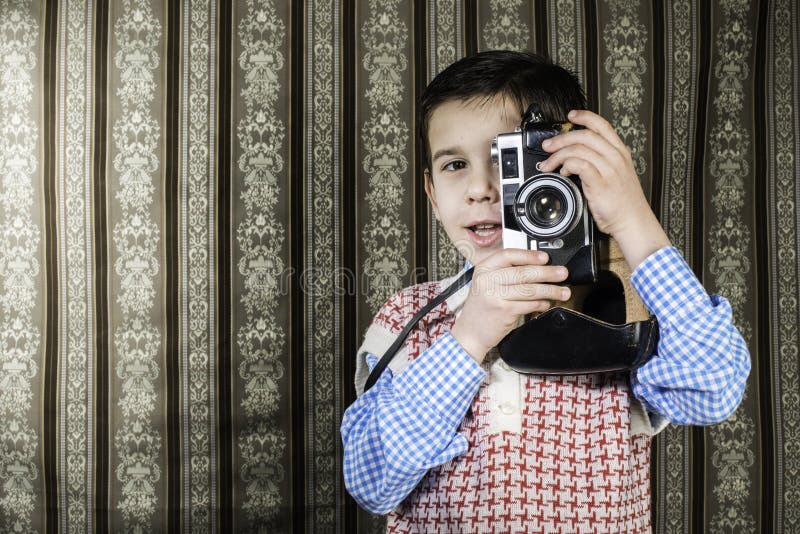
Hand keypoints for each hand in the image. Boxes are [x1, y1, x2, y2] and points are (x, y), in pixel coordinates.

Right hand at [450, 249, 570, 362]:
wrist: (470, 332)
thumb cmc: (481, 307)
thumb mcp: (486, 284)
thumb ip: (505, 273)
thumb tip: (536, 265)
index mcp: (483, 269)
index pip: (508, 255)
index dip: (529, 255)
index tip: (545, 258)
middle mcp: (487, 280)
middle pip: (523, 272)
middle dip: (547, 273)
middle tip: (562, 273)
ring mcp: (495, 296)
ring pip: (530, 289)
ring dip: (550, 290)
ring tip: (563, 291)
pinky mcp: (504, 311)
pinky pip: (530, 304)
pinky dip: (542, 303)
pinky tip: (547, 303)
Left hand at [537, 109, 670, 267]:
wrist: (633, 221)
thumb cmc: (623, 203)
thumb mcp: (616, 175)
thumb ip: (600, 162)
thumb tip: (574, 157)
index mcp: (620, 152)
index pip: (602, 125)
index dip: (584, 117)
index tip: (570, 115)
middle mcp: (615, 157)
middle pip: (584, 135)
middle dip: (561, 138)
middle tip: (548, 146)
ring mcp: (609, 169)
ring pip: (578, 149)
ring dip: (558, 155)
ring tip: (548, 165)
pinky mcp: (601, 183)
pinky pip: (579, 165)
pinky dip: (566, 166)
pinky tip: (563, 174)